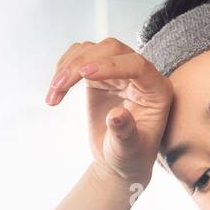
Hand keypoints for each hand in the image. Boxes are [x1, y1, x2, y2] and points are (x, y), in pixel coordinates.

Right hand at [44, 37, 172, 185]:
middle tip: (59, 85)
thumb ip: (125, 133)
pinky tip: (55, 91)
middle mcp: (139, 75)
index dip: (111, 65)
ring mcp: (119, 72)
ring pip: (92, 50)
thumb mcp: (129, 151)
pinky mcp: (100, 74)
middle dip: (82, 63)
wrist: (119, 161)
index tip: (84, 73)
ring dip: (68, 66)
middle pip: (111, 49)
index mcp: (156, 91)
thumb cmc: (130, 157)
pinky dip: (64, 69)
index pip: (136, 65)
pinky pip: (80, 58)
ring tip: (53, 94)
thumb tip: (116, 116)